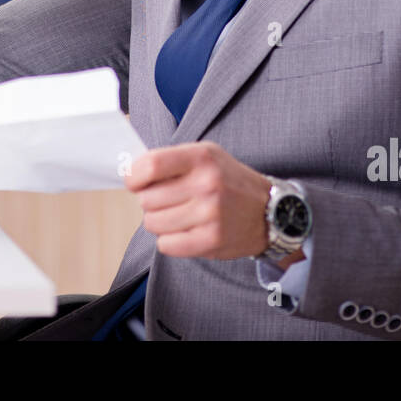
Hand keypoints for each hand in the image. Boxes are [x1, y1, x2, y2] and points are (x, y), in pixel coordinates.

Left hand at [125, 141, 275, 261]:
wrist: (270, 211)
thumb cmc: (229, 181)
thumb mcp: (206, 156)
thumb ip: (170, 161)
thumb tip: (129, 173)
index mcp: (202, 157)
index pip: (150, 165)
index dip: (134, 176)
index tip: (135, 182)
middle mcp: (207, 184)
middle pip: (147, 198)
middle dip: (150, 201)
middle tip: (167, 200)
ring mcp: (209, 214)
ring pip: (153, 223)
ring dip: (159, 221)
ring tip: (179, 215)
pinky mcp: (210, 240)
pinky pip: (166, 245)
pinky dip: (170, 240)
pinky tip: (186, 230)